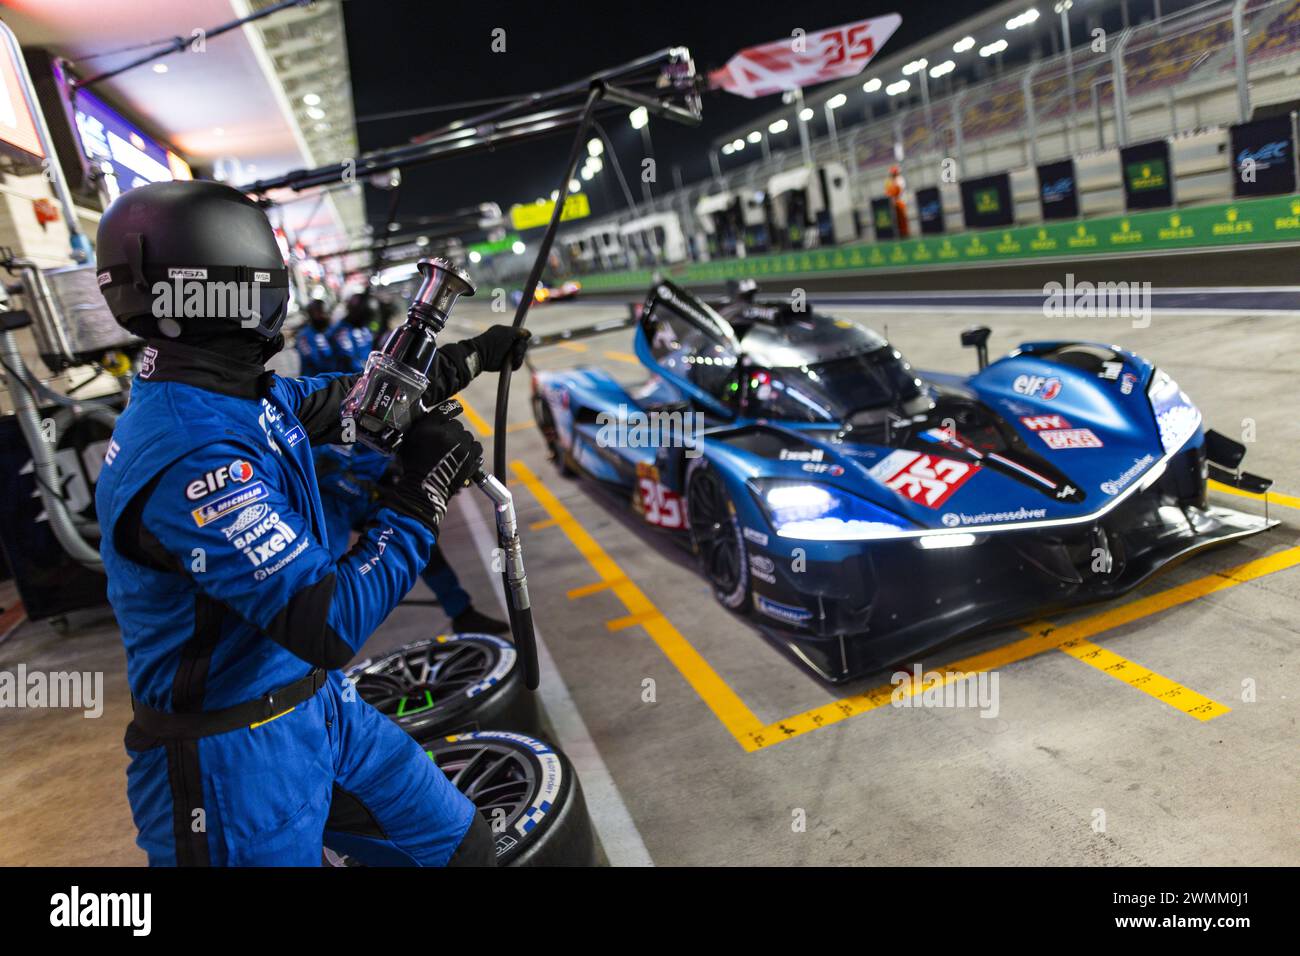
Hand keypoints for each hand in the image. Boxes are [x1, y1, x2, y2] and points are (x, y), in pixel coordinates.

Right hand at [384, 400, 481, 532]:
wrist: (424, 487)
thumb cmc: (414, 465)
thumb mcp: (410, 440)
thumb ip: (423, 425)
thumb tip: (435, 417)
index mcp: (429, 427)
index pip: (445, 409)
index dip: (453, 407)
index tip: (457, 407)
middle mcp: (446, 434)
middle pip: (457, 425)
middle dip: (452, 432)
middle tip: (445, 444)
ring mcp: (460, 446)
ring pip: (467, 436)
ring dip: (462, 442)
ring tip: (452, 453)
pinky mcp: (470, 458)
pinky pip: (476, 447)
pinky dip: (471, 450)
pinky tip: (463, 456)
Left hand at [469, 325, 530, 372]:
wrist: (482, 354)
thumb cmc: (493, 340)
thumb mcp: (507, 332)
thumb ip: (519, 331)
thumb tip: (529, 334)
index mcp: (508, 335)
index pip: (521, 336)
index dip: (523, 338)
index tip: (521, 338)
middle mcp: (508, 344)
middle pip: (523, 346)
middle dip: (521, 347)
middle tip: (516, 349)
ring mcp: (507, 355)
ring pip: (521, 355)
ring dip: (520, 355)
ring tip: (514, 356)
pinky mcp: (507, 364)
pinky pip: (517, 364)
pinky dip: (517, 363)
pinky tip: (513, 361)